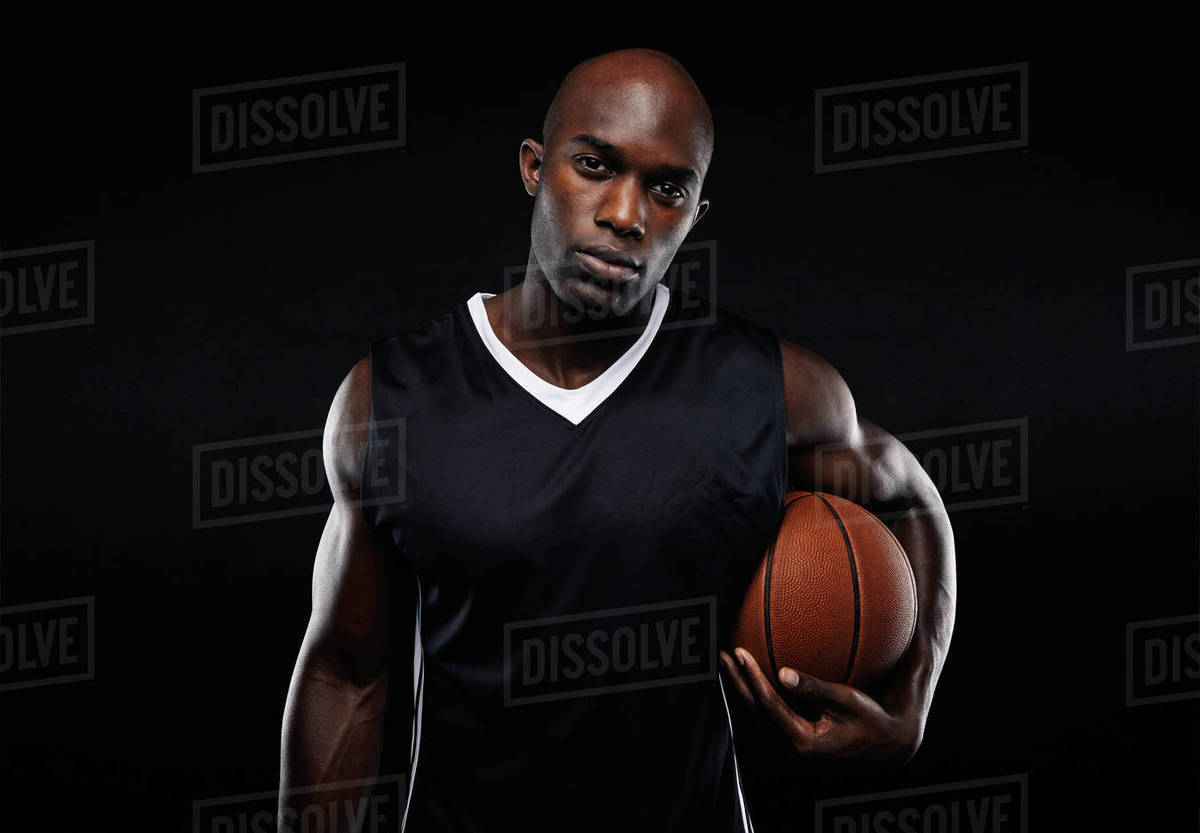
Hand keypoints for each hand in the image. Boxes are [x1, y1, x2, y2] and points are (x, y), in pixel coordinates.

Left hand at [719, 647, 922, 766]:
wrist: (888, 744)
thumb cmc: (872, 720)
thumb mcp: (848, 701)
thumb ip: (815, 689)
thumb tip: (783, 673)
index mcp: (804, 741)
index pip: (767, 705)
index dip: (751, 678)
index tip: (739, 653)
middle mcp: (794, 746)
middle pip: (755, 711)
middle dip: (736, 683)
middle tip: (722, 656)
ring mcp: (794, 744)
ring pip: (759, 714)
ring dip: (743, 689)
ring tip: (729, 664)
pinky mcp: (798, 739)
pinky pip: (770, 714)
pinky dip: (758, 694)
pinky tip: (753, 677)